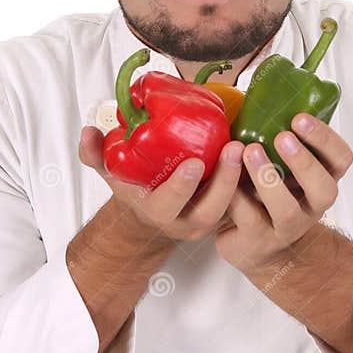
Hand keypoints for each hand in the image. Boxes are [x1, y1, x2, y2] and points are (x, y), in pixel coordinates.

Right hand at [78, 125, 245, 244]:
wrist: (151, 210)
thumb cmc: (134, 187)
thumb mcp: (111, 172)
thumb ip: (96, 153)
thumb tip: (88, 131)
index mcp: (157, 213)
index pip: (169, 205)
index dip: (181, 187)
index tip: (194, 164)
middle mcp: (186, 222)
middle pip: (209, 210)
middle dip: (224, 182)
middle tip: (233, 149)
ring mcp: (209, 219)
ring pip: (232, 207)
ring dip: (243, 180)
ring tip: (249, 147)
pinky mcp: (227, 211)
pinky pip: (244, 202)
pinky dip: (253, 181)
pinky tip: (264, 152)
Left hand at [214, 114, 352, 272]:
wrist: (254, 244)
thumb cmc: (265, 189)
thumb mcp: (279, 163)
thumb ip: (278, 136)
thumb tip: (264, 88)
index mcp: (321, 179)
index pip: (341, 159)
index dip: (325, 139)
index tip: (300, 117)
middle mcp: (311, 206)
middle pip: (325, 189)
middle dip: (304, 161)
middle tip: (282, 136)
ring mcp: (287, 228)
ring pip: (287, 209)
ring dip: (268, 178)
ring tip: (249, 151)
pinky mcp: (258, 241)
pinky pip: (249, 219)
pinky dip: (237, 196)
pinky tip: (226, 176)